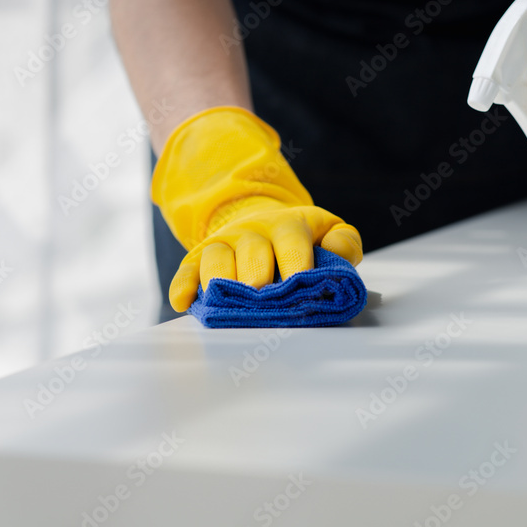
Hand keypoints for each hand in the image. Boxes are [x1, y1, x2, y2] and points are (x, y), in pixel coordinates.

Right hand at [151, 106, 362, 311]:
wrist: (261, 224)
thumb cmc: (301, 239)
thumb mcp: (328, 231)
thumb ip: (344, 241)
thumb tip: (338, 254)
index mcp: (288, 225)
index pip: (291, 242)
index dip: (295, 263)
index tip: (299, 284)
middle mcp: (252, 232)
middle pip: (252, 252)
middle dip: (256, 276)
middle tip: (261, 296)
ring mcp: (224, 244)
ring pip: (216, 258)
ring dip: (220, 280)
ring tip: (225, 302)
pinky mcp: (199, 258)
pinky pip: (187, 269)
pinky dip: (182, 285)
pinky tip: (183, 303)